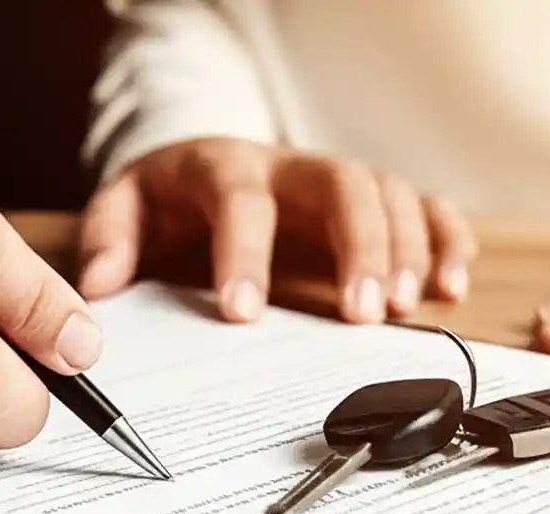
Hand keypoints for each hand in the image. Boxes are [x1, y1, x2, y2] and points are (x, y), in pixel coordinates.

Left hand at [77, 137, 475, 322]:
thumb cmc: (170, 198)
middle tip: (361, 314)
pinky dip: (447, 240)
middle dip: (357, 246)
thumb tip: (97, 288)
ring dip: (405, 249)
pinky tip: (452, 286)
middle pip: (340, 184)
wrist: (204, 163)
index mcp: (224, 167)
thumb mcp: (125, 209)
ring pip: (388, 193)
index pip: (240, 200)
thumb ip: (109, 241)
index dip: (245, 253)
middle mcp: (290, 165)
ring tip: (403, 308)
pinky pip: (424, 204)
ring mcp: (337, 178)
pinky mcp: (372, 197)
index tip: (243, 312)